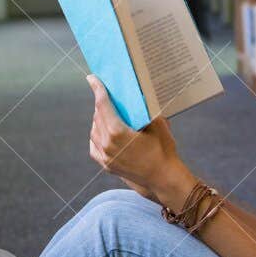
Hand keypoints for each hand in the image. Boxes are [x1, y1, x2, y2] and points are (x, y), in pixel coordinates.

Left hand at [86, 76, 181, 197]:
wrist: (163, 178)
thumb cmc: (163, 150)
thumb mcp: (157, 124)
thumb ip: (145, 109)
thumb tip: (140, 95)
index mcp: (117, 131)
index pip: (103, 104)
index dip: (97, 89)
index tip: (92, 78)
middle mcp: (106, 144)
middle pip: (98, 116)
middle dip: (101, 104)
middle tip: (105, 94)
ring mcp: (105, 156)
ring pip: (94, 131)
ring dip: (99, 120)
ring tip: (107, 112)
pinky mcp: (106, 165)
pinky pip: (95, 146)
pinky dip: (97, 136)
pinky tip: (103, 131)